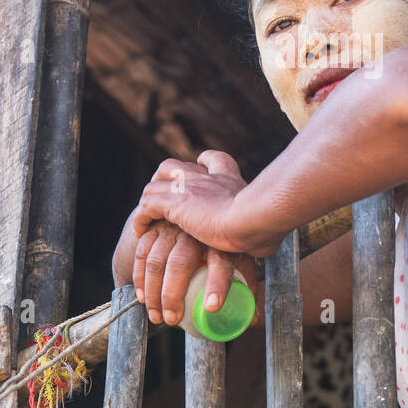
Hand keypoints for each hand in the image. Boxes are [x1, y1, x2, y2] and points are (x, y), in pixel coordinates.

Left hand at [131, 150, 273, 256]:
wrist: (256, 218)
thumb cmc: (266, 226)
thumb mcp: (265, 227)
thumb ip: (260, 234)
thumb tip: (265, 247)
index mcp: (229, 180)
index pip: (212, 160)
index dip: (203, 163)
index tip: (199, 167)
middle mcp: (207, 178)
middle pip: (174, 166)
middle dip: (163, 178)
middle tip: (161, 197)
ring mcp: (189, 186)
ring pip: (155, 184)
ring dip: (149, 201)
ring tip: (146, 218)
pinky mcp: (175, 202)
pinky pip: (147, 206)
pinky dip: (141, 218)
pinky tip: (140, 232)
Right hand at [132, 219, 257, 327]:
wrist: (213, 210)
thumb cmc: (229, 244)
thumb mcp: (242, 261)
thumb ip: (247, 286)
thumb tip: (255, 319)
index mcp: (221, 240)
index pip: (221, 262)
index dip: (217, 285)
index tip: (212, 307)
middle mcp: (197, 232)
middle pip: (181, 263)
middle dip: (173, 295)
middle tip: (172, 320)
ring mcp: (174, 228)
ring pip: (157, 260)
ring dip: (153, 292)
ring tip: (157, 317)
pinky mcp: (157, 228)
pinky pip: (142, 252)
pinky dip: (139, 277)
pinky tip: (142, 297)